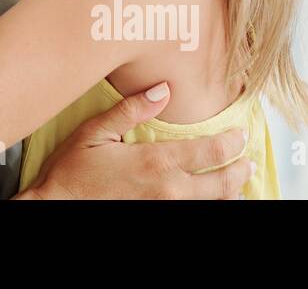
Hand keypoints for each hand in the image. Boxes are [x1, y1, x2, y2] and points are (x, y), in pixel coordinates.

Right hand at [14, 83, 252, 199]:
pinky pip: (194, 213)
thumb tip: (163, 89)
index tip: (242, 134)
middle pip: (223, 183)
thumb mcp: (95, 131)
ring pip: (212, 203)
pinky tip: (211, 197)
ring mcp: (165, 209)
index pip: (211, 151)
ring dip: (230, 191)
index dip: (234, 142)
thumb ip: (131, 109)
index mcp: (156, 161)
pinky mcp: (157, 218)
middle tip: (250, 162)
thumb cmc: (72, 170)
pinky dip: (208, 204)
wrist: (57, 207)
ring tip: (238, 182)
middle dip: (241, 170)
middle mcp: (169, 189)